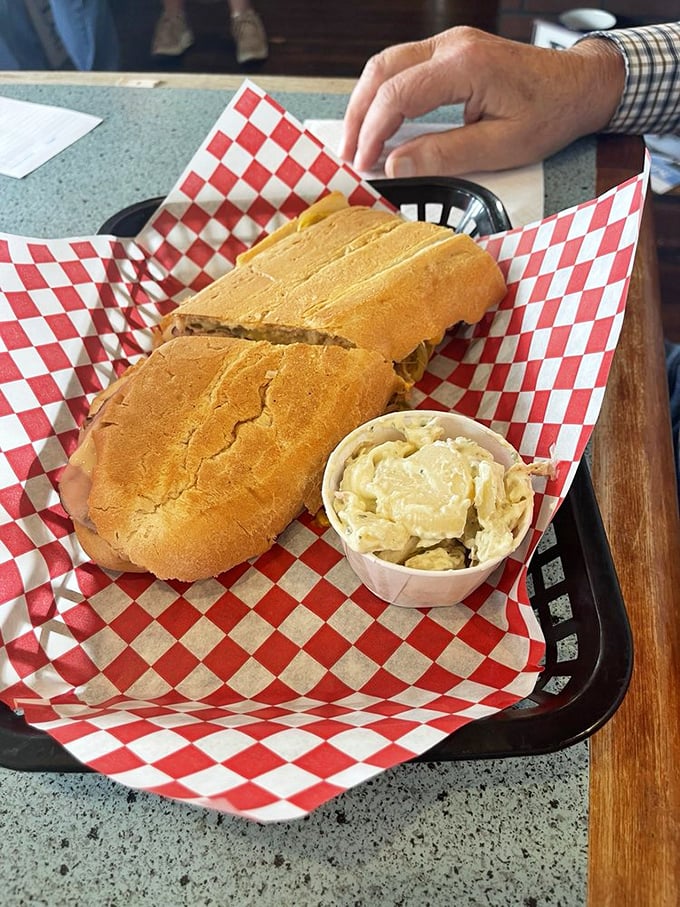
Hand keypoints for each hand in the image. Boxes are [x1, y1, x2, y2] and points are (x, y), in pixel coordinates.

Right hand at [339, 27, 624, 176]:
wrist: (580, 86)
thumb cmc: (550, 113)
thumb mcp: (501, 146)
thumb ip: (445, 155)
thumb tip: (397, 165)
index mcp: (465, 65)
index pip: (397, 95)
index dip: (372, 133)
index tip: (363, 164)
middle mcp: (452, 45)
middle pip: (381, 71)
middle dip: (358, 115)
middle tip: (348, 154)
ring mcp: (450, 44)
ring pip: (387, 64)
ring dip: (367, 103)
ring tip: (359, 142)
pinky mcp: (451, 52)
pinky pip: (404, 67)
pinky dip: (384, 95)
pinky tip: (380, 123)